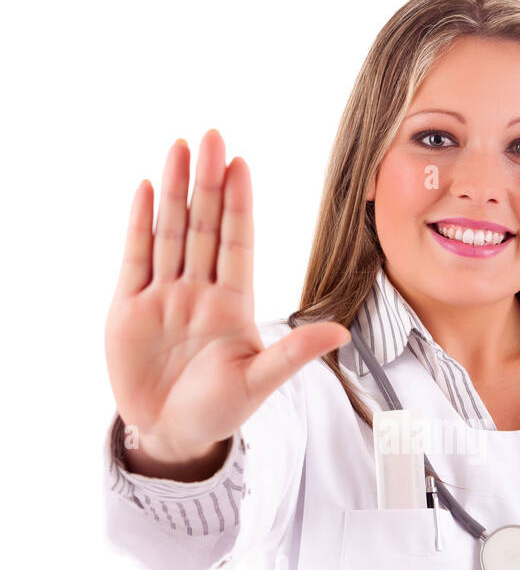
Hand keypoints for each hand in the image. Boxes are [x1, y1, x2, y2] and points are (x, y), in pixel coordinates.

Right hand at [104, 129, 350, 462]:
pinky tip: (144, 188)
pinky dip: (139, 223)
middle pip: (201, 225)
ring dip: (172, 190)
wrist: (170, 434)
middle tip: (211, 135)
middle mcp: (199, 290)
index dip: (238, 204)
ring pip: (169, 232)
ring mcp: (163, 295)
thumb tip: (341, 332)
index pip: (237, 242)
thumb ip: (293, 354)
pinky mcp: (129, 307)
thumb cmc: (218, 410)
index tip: (242, 164)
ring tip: (178, 147)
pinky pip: (135, 256)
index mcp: (232, 303)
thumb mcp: (258, 382)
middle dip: (206, 182)